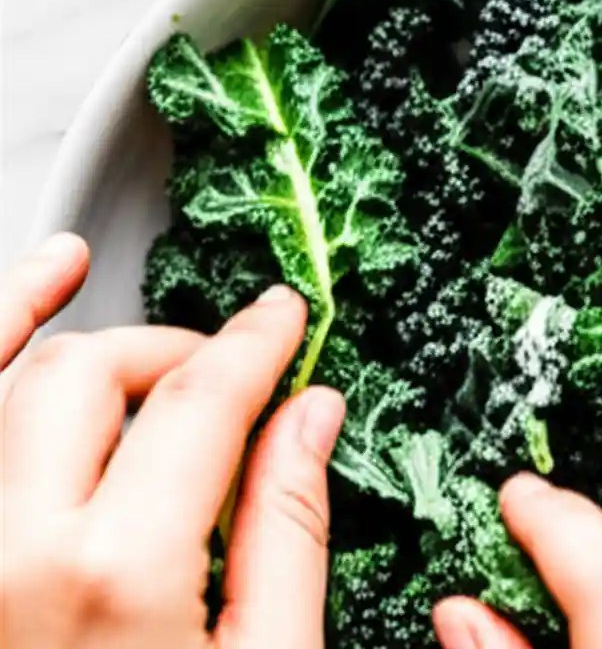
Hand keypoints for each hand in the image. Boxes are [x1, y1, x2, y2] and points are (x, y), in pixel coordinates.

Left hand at [0, 234, 345, 648]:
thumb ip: (288, 531)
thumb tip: (310, 418)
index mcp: (113, 578)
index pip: (200, 401)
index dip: (259, 345)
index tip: (287, 322)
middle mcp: (7, 551)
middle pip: (95, 373)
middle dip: (177, 353)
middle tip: (234, 379)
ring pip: (8, 380)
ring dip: (90, 347)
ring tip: (157, 346)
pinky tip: (41, 283)